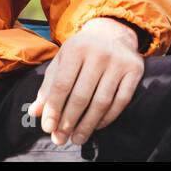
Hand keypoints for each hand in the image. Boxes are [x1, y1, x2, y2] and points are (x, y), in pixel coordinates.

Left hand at [28, 16, 144, 145]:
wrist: (112, 32)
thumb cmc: (80, 51)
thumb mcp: (61, 62)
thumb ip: (48, 87)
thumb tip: (35, 112)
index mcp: (74, 49)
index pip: (62, 84)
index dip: (54, 108)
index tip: (47, 127)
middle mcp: (97, 54)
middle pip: (81, 95)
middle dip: (69, 121)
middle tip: (61, 139)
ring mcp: (118, 63)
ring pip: (102, 101)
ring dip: (88, 124)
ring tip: (77, 138)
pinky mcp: (134, 71)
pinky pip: (121, 101)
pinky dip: (108, 117)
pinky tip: (96, 126)